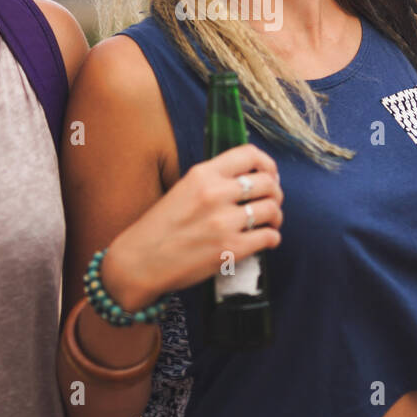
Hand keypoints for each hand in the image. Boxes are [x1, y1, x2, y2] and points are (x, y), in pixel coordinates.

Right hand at [104, 144, 283, 309]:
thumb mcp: (183, 189)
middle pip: (267, 182)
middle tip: (272, 201)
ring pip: (272, 209)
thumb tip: (247, 179)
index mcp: (202, 174)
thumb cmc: (160, 228)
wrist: (140, 261)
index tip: (269, 174)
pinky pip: (268, 237)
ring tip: (270, 222)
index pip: (249, 155)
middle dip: (275, 192)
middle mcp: (216, 193)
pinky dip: (272, 238)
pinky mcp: (231, 249)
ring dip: (276, 216)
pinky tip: (266, 240)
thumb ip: (212, 181)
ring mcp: (225, 222)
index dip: (267, 164)